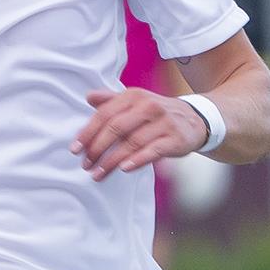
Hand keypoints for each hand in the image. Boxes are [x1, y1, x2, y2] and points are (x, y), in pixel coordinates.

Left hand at [70, 87, 210, 181]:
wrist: (194, 118)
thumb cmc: (155, 113)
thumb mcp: (135, 102)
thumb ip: (111, 100)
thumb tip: (88, 96)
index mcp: (133, 96)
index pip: (104, 114)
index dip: (88, 132)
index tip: (75, 149)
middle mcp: (148, 106)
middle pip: (116, 128)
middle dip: (97, 148)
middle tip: (85, 165)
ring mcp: (163, 122)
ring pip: (132, 142)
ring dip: (112, 160)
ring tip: (98, 174)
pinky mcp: (175, 139)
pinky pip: (154, 151)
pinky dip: (138, 160)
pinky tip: (124, 169)